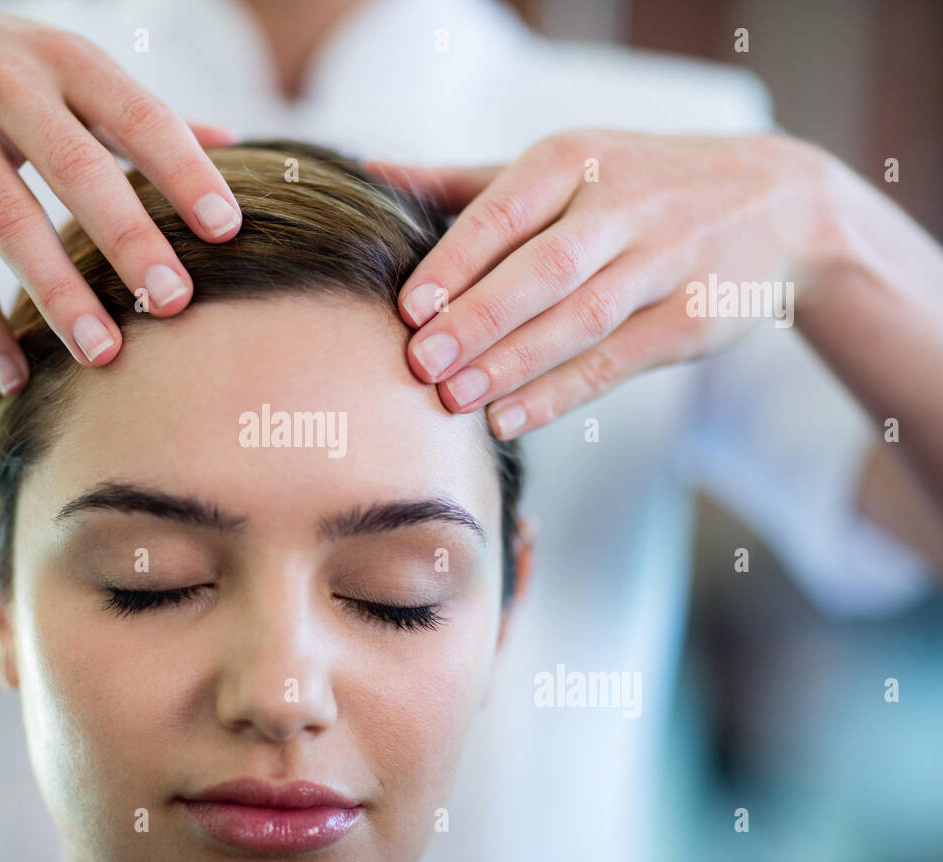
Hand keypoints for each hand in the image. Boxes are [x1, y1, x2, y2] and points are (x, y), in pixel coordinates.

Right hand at [0, 0, 242, 391]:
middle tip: (175, 302)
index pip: (138, 115)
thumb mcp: (52, 64)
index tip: (229, 229)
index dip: (185, 172)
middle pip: (78, 170)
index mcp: (60, 60)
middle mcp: (4, 86)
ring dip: (58, 294)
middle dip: (130, 239)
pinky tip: (11, 373)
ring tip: (104, 356)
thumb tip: (234, 143)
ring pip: (10, 223)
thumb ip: (135, 109)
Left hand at [367, 131, 839, 437]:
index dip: (455, 262)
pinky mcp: (696, 316)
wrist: (776, 201)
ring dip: (515, 362)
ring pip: (583, 317)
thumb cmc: (635, 185)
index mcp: (575, 159)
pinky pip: (619, 360)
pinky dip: (562, 392)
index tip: (407, 308)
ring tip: (453, 399)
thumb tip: (370, 174)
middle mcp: (625, 203)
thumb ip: (465, 182)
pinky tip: (510, 417)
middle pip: (545, 267)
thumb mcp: (561, 166)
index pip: (506, 210)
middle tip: (419, 363)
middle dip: (478, 318)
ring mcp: (668, 260)